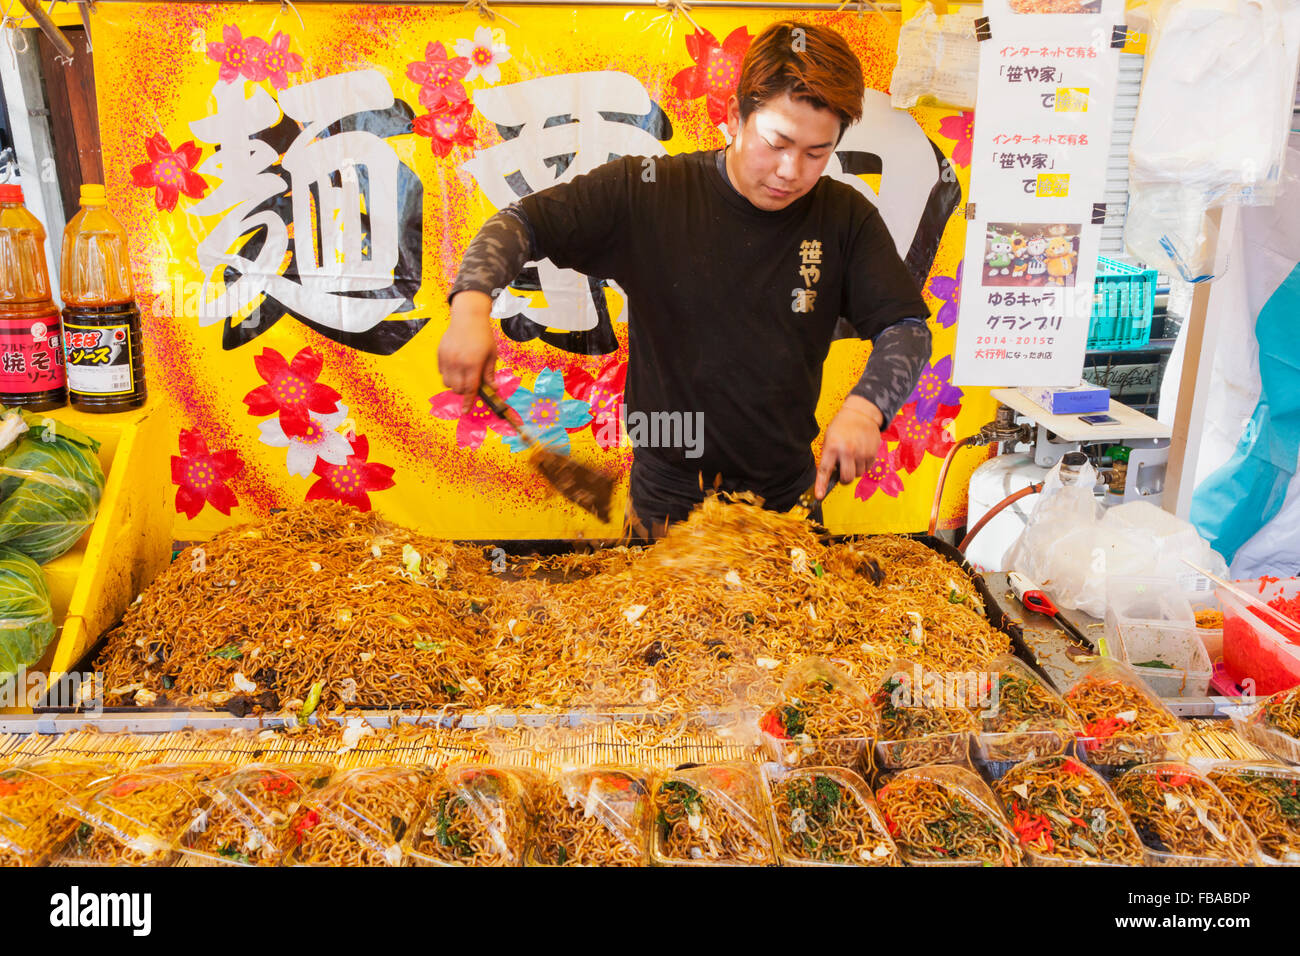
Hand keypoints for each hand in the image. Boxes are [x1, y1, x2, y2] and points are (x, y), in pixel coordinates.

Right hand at [438, 291, 497, 412]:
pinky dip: (448, 374)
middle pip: (457, 389)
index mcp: (473, 363)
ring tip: (463, 374)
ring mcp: (447, 358)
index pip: (470, 389)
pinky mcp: (440, 354)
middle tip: (471, 383)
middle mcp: (458, 362)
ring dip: (455, 384)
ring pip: (447, 383)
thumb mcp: (492, 354)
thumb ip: (490, 373)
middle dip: (464, 392)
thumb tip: (493, 388)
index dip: (469, 402)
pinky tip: (456, 365)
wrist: (468, 316)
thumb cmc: (483, 335)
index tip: (466, 411)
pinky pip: (441, 372)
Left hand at [815, 395, 883, 499]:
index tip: (819, 496)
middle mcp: (847, 451)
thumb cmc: (842, 426)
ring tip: (853, 455)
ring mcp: (861, 453)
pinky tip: (861, 453)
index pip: (825, 470)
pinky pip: (867, 468)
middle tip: (843, 471)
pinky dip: (863, 464)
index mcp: (832, 446)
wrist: (862, 413)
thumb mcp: (829, 438)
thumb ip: (829, 456)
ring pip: (858, 474)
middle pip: (846, 478)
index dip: (821, 485)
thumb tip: (829, 475)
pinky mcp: (872, 453)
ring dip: (854, 469)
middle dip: (844, 478)